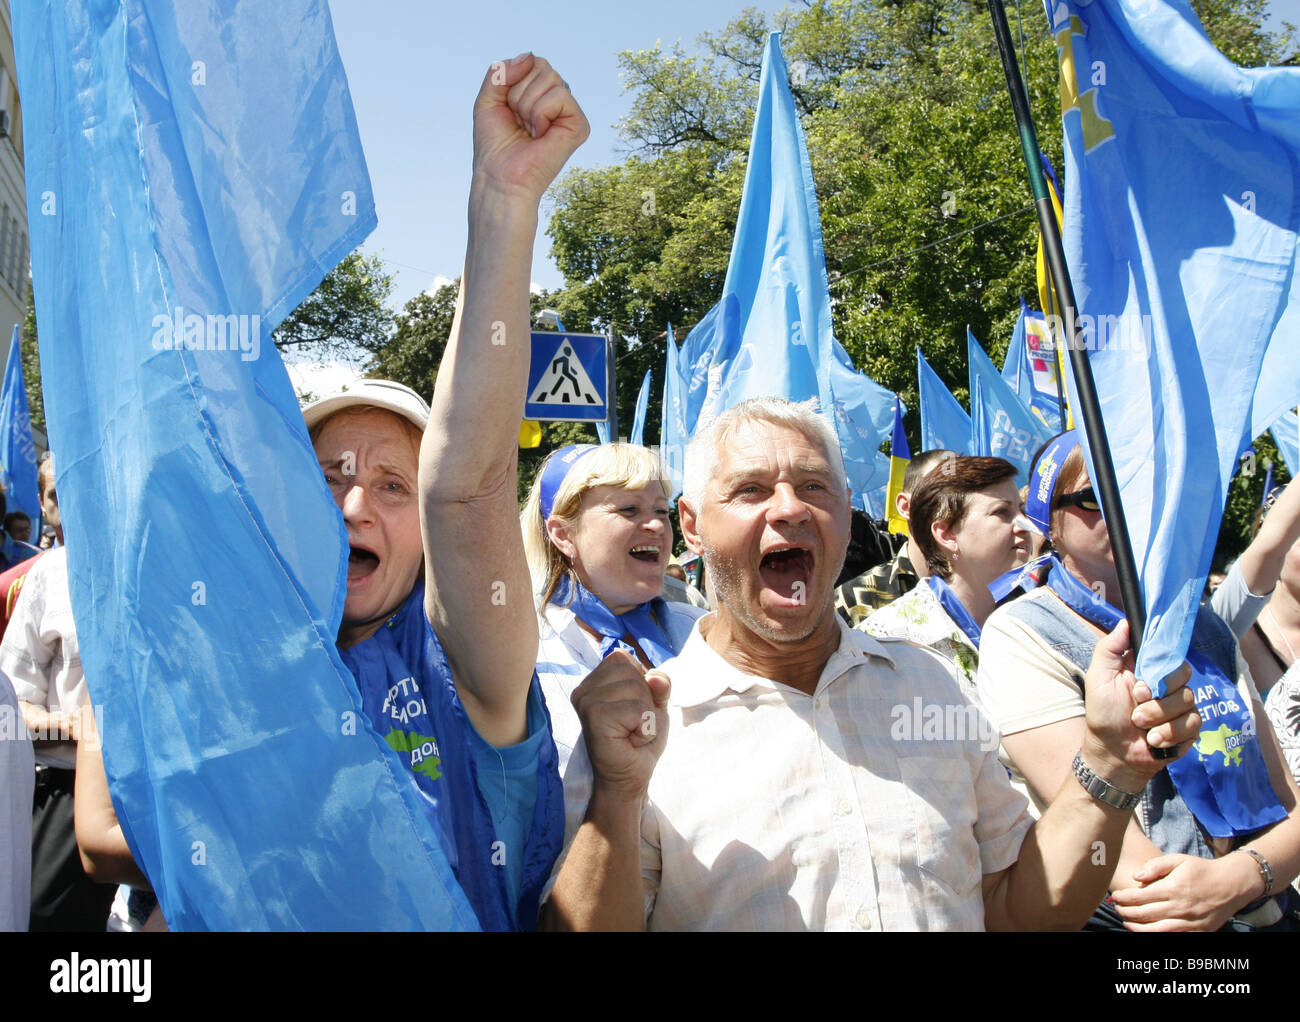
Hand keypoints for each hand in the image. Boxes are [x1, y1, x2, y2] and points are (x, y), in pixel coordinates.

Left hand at [472, 53, 589, 203]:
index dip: (512, 81)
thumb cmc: (494, 145)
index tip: (508, 111)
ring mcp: (570, 113)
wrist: (499, 177)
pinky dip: (541, 113)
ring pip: (550, 77)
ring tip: (528, 130)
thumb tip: (530, 56)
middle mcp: (558, 101)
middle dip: (518, 92)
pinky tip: (540, 135)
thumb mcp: (488, 98)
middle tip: (518, 122)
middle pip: (541, 65)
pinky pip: (560, 95)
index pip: (532, 61)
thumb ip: (501, 71)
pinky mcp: (580, 126)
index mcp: (541, 94)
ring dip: (527, 104)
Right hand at [571, 650, 669, 805]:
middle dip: (645, 700)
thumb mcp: (655, 704)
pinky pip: (638, 710)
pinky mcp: (595, 717)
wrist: (631, 776)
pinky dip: (644, 728)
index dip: (641, 683)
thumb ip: (659, 683)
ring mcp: (587, 701)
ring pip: (637, 688)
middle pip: (632, 672)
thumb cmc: (639, 739)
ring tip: (631, 732)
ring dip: (646, 715)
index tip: (632, 709)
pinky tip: (630, 740)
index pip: (624, 658)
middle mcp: (584, 689)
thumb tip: (655, 677)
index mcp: (593, 681)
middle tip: (632, 724)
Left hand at [1081, 619, 1199, 791]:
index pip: (1170, 655)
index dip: (1160, 667)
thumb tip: (1126, 622)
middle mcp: (1167, 686)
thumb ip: (1110, 648)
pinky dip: (1169, 734)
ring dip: (1158, 717)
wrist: (1111, 754)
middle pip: (1184, 676)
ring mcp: (1180, 708)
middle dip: (1158, 695)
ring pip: (1188, 701)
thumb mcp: (1099, 677)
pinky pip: (1192, 724)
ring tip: (1139, 725)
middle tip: (1136, 703)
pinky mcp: (1188, 729)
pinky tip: (1153, 740)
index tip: (1142, 679)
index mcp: (1149, 670)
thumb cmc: (1103, 714)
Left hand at [1110, 851, 1260, 930]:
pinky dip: (1156, 935)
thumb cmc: (1201, 870)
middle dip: (1126, 912)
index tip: (1115, 896)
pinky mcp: (1199, 931)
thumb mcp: (1178, 860)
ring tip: (1126, 921)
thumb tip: (1136, 877)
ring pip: (1156, 930)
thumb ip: (1156, 866)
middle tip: (1117, 908)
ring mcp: (1190, 922)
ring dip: (1137, 927)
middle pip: (1144, 915)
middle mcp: (1181, 907)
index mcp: (1173, 888)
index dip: (1123, 898)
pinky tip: (1146, 930)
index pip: (1139, 897)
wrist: (1232, 884)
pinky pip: (1173, 937)